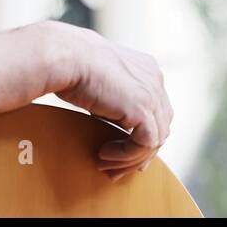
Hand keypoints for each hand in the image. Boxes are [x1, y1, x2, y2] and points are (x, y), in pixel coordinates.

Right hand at [38, 21, 172, 182]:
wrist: (65, 57)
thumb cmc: (73, 65)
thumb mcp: (103, 82)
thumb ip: (117, 98)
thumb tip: (118, 124)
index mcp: (148, 69)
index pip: (157, 110)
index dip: (144, 136)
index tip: (123, 154)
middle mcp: (155, 79)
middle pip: (161, 126)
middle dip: (140, 152)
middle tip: (116, 168)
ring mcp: (152, 93)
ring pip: (155, 140)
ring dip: (130, 158)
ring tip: (106, 164)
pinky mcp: (143, 108)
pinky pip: (145, 144)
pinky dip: (126, 155)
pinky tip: (104, 154)